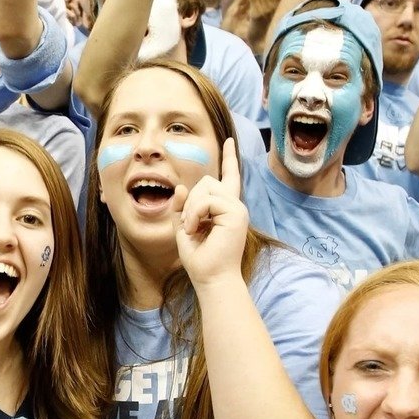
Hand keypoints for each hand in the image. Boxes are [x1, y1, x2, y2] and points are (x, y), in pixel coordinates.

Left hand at [174, 139, 249, 285]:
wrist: (211, 278)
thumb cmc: (199, 258)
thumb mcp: (184, 228)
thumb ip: (182, 207)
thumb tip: (181, 187)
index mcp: (224, 208)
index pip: (228, 177)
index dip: (228, 158)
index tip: (229, 140)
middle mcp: (234, 205)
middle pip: (207, 181)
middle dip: (191, 201)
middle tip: (189, 226)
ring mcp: (237, 208)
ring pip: (206, 187)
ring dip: (191, 208)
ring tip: (192, 229)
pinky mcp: (236, 213)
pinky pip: (207, 199)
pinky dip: (195, 213)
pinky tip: (195, 229)